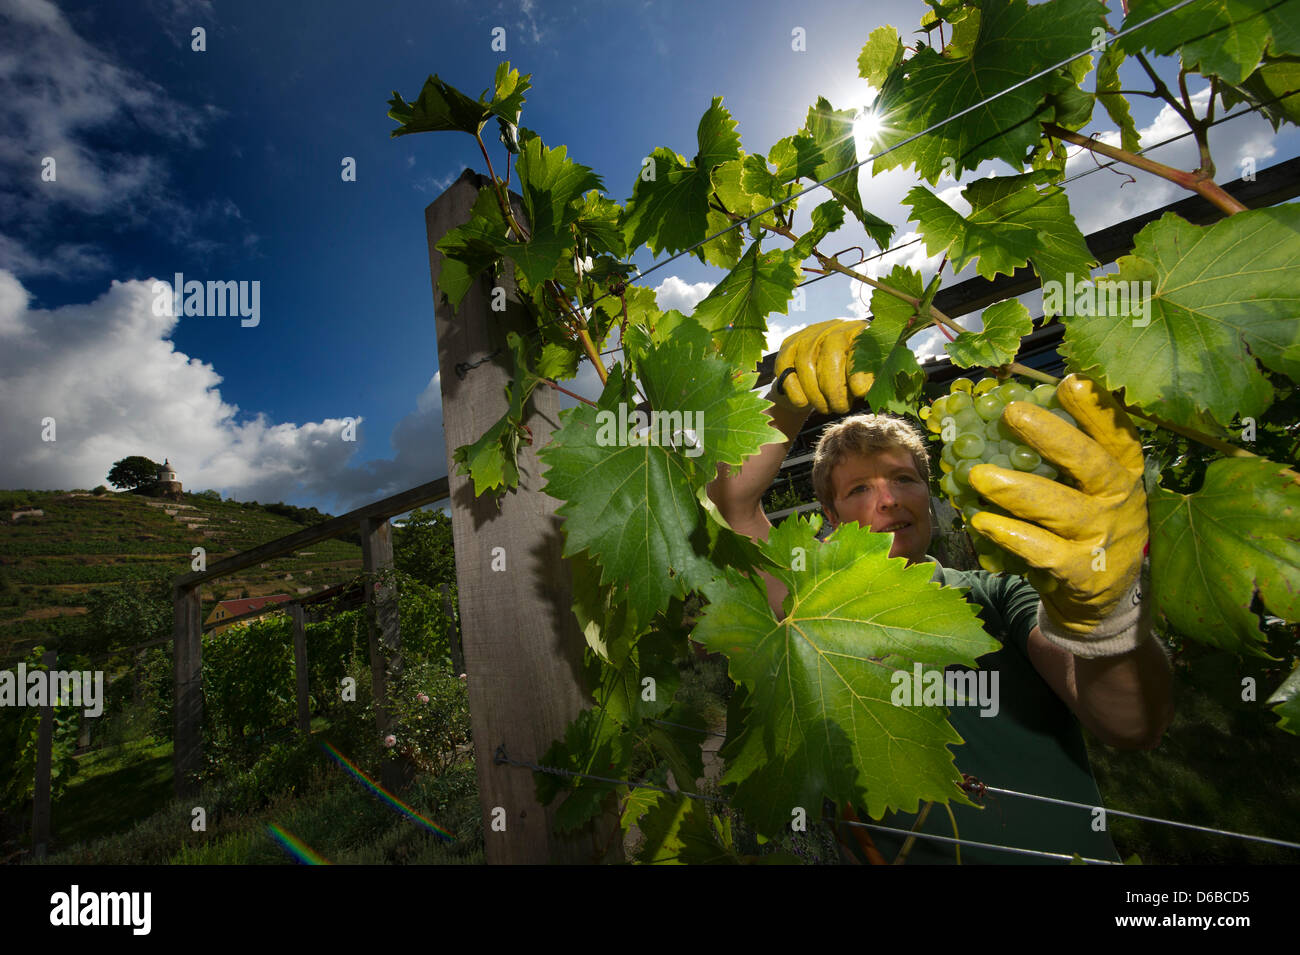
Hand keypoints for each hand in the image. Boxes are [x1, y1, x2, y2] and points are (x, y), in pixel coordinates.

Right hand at [770, 320, 873, 414]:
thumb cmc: (852, 378)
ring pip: (807, 362)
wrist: (823, 377)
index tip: (859, 393)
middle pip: (831, 354)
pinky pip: (785, 366)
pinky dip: (794, 389)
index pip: (858, 346)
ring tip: (825, 408)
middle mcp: (834, 327)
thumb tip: (865, 390)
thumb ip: (870, 380)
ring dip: (815, 392)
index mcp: (859, 332)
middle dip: (834, 388)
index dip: (858, 370)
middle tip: (840, 408)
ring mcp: (809, 335)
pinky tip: (803, 403)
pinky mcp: (789, 345)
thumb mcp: (868, 377)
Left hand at [968, 374, 1147, 637]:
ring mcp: (1104, 537)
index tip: (1069, 382)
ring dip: (1017, 489)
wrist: (1102, 597)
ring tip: (978, 475)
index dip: (1096, 409)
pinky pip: (1043, 552)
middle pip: (1090, 462)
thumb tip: (1007, 409)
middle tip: (1012, 413)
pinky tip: (983, 522)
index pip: (1117, 434)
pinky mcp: (1083, 573)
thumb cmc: (1084, 525)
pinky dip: (1011, 535)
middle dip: (1052, 435)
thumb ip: (1060, 457)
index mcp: (1124, 470)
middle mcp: (1121, 500)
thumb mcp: (1087, 488)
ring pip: (1061, 508)